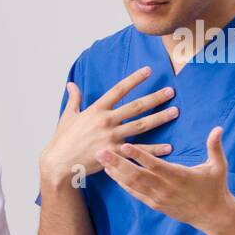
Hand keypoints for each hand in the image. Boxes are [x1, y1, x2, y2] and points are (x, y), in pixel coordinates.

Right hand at [39, 65, 178, 186]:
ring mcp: (111, 137)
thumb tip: (71, 84)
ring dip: (159, 118)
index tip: (148, 70)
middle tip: (171, 91)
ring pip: (141, 126)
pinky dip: (154, 149)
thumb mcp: (67, 116)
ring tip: (175, 112)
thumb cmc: (62, 140)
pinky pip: (138, 150)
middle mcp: (106, 121)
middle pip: (135, 107)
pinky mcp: (114, 153)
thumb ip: (74, 99)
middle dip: (155, 98)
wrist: (59, 163)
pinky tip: (169, 147)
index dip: (134, 79)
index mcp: (96, 110)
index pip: (118, 90)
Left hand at [97, 126, 234, 234]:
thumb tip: (218, 128)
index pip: (155, 165)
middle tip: (100, 151)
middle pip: (136, 174)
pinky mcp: (154, 204)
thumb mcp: (218, 167)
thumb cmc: (215, 187)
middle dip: (116, 162)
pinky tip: (111, 173)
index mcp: (179, 176)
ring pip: (132, 184)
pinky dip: (122, 183)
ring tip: (101, 160)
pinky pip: (135, 193)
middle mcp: (165, 188)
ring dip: (115, 171)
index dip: (139, 155)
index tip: (124, 145)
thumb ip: (215, 147)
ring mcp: (158, 198)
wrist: (212, 216)